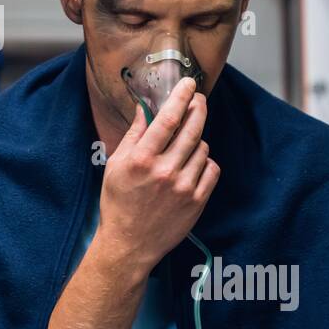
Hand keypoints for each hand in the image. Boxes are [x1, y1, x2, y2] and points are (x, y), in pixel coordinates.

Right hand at [94, 76, 219, 281]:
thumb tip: (146, 108)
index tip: (189, 84)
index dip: (182, 96)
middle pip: (193, 128)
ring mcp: (184, 187)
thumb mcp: (116, 165)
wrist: (129, 244)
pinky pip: (212, 170)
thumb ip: (134, 135)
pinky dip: (205, 163)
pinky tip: (191, 166)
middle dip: (199, 108)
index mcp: (142, 159)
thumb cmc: (118, 203)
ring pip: (203, 148)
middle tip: (199, 99)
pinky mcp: (197, 201)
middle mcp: (165, 171)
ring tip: (183, 147)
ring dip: (196, 141)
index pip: (169, 119)